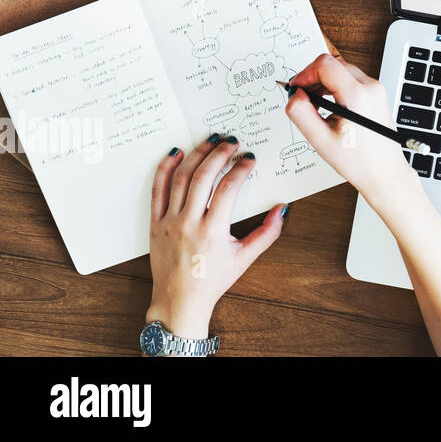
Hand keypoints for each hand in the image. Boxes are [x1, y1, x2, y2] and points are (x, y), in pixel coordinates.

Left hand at [147, 136, 286, 340]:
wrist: (179, 300)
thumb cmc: (212, 279)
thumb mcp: (245, 258)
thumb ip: (268, 232)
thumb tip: (283, 208)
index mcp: (213, 231)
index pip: (228, 188)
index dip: (241, 169)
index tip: (249, 159)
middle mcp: (189, 223)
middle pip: (203, 177)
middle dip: (220, 154)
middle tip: (231, 141)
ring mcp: (169, 221)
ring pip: (181, 178)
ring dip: (197, 155)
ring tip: (210, 141)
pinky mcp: (156, 222)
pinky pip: (157, 190)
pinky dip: (165, 168)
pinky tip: (176, 154)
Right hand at [284, 54, 415, 207]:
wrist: (384, 172)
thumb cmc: (359, 161)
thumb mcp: (321, 140)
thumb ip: (302, 113)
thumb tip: (294, 94)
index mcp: (358, 95)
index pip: (325, 64)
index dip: (305, 73)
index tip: (296, 89)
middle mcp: (371, 87)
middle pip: (334, 64)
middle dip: (313, 78)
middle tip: (302, 99)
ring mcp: (376, 89)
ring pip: (342, 70)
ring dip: (324, 83)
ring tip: (315, 106)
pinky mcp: (377, 94)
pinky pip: (351, 80)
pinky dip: (335, 88)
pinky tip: (329, 107)